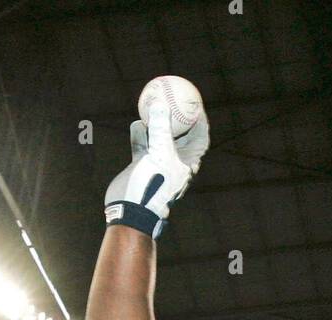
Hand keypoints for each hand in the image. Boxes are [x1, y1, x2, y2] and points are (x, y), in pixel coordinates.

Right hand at [104, 105, 210, 236]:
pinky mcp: (142, 165)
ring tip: (155, 106)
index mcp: (187, 163)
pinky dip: (140, 135)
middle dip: (179, 117)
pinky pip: (143, 145)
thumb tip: (160, 104)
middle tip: (175, 99)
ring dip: (158, 123)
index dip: (200, 121)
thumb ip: (160, 128)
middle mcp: (175, 162)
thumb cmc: (152, 183)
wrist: (131, 207)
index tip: (196, 104)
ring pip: (159, 138)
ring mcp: (158, 163)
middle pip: (180, 135)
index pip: (199, 138)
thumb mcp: (159, 153)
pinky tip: (136, 123)